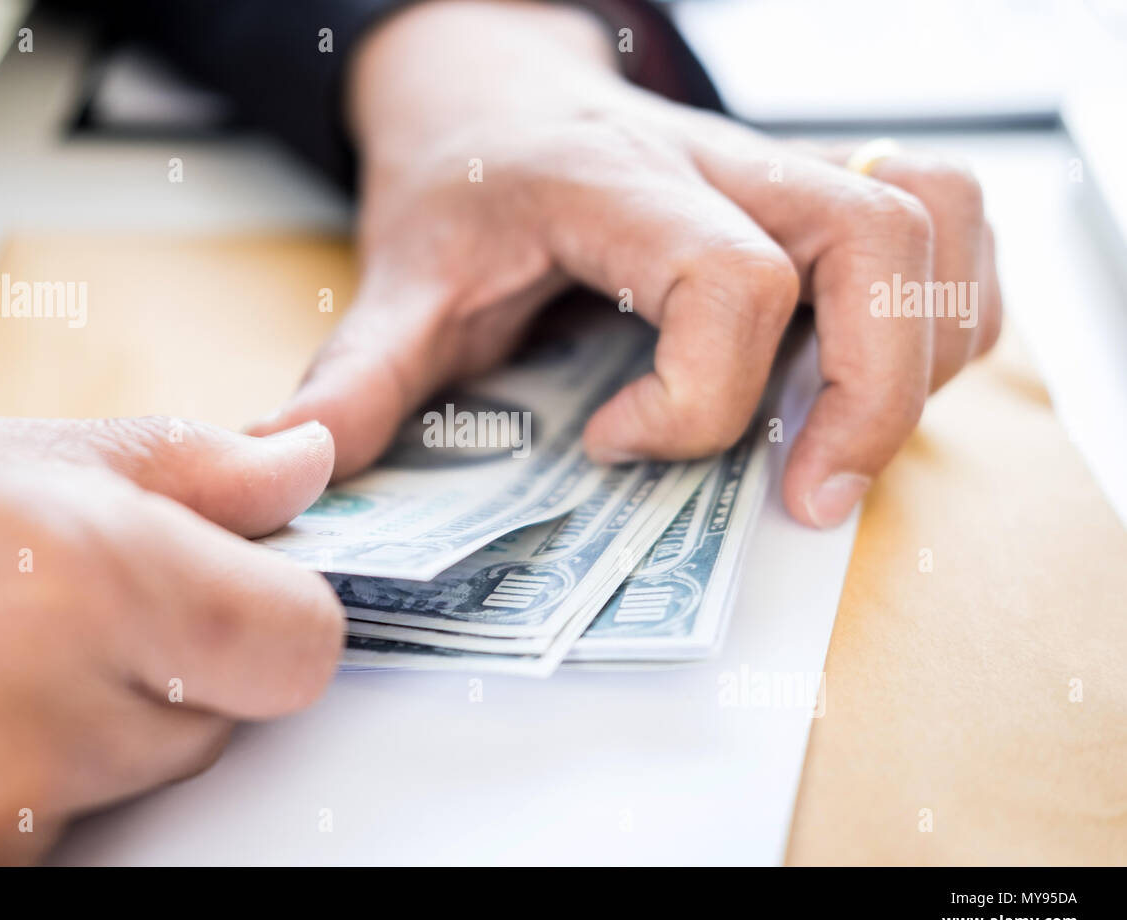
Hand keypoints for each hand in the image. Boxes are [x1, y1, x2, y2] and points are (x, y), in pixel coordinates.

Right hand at [0, 411, 341, 862]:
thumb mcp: (11, 456)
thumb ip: (190, 470)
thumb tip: (308, 470)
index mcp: (92, 574)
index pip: (303, 645)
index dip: (285, 617)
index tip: (247, 594)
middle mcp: (49, 711)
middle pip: (228, 722)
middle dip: (178, 674)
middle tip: (70, 620)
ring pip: (152, 786)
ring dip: (104, 737)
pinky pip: (71, 841)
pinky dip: (39, 796)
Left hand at [252, 0, 1000, 528]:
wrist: (497, 90)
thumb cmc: (461, 181)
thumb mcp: (401, 278)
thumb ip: (363, 377)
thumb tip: (304, 475)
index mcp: (615, 186)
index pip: (730, 276)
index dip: (699, 394)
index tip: (613, 445)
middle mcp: (722, 167)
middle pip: (876, 237)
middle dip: (870, 391)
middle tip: (805, 497)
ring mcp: (781, 172)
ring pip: (934, 216)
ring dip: (926, 343)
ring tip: (849, 444)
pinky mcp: (814, 193)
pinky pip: (944, 221)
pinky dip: (947, 307)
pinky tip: (883, 373)